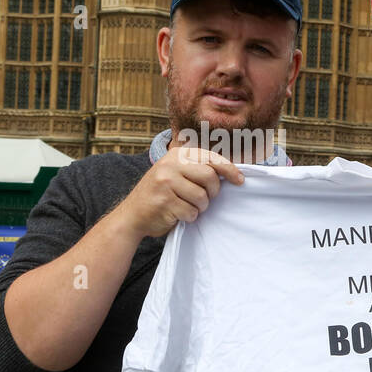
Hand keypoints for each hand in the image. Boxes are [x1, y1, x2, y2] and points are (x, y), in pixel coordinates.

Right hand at [115, 145, 244, 238]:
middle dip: (213, 192)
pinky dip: (189, 217)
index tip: (239, 180)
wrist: (132, 214)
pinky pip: (191, 212)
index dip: (229, 169)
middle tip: (206, 198)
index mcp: (176, 155)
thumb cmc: (162, 194)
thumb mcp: (176, 172)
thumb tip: (233, 172)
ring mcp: (165, 183)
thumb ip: (197, 168)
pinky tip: (177, 214)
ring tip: (188, 206)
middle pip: (210, 177)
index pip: (211, 158)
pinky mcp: (164, 202)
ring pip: (202, 197)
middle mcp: (170, 165)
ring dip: (200, 207)